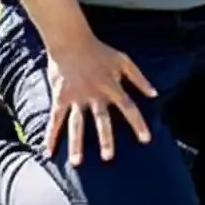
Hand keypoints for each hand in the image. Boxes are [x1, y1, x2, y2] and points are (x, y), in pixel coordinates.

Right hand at [45, 36, 157, 165]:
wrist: (71, 41)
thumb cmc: (100, 51)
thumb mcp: (124, 62)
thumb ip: (140, 79)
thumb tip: (155, 95)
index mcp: (112, 87)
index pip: (129, 108)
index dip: (138, 124)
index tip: (146, 140)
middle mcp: (95, 94)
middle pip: (101, 119)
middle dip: (105, 138)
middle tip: (108, 157)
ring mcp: (76, 97)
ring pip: (76, 124)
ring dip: (76, 143)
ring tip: (76, 163)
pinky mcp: (60, 98)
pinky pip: (55, 119)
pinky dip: (51, 135)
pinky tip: (48, 151)